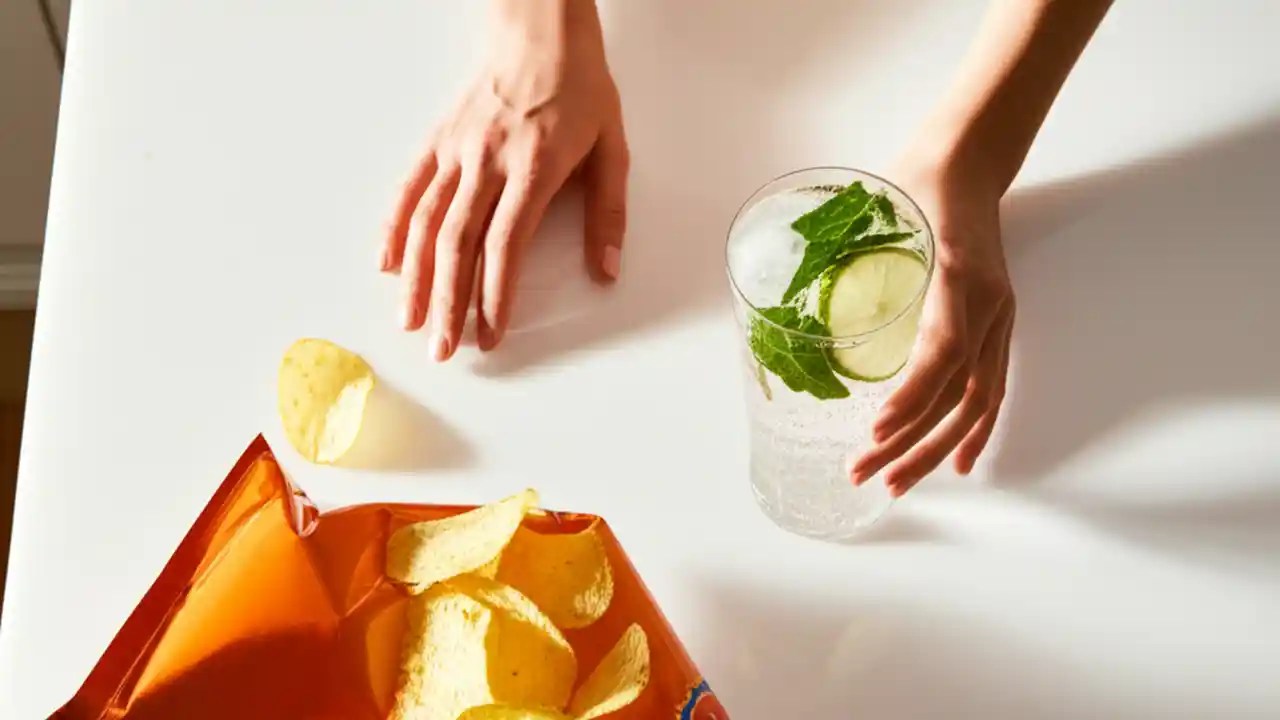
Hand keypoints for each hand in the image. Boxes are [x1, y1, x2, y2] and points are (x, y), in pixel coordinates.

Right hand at [381, 0, 628, 359]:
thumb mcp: (612, 149)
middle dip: (449, 303)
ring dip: (417, 278)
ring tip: (411, 322)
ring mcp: (457, 151)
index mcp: (535, 166)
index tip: (490, 332)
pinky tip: (388, 265)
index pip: (506, 243)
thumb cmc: (580, 89)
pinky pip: (410, 190)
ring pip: (428, 223)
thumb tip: (606, 270)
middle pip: (460, 243)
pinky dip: (396, 229)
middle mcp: (488, 161)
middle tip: (443, 348)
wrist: (539, 31)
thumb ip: (608, 214)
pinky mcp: (438, 141)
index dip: (495, 294)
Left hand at [850, 162, 1014, 495]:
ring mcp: (998, 317)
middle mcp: (987, 303)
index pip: (943, 350)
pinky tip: (956, 463)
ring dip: (933, 449)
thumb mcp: (876, 210)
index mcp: (957, 275)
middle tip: (860, 471)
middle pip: (958, 392)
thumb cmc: (917, 181)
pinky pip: (992, 389)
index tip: (876, 429)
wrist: (969, 161)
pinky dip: (974, 431)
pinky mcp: (997, 324)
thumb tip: (783, 302)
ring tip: (894, 483)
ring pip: (976, 402)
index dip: (912, 395)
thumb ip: (842, 254)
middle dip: (909, 442)